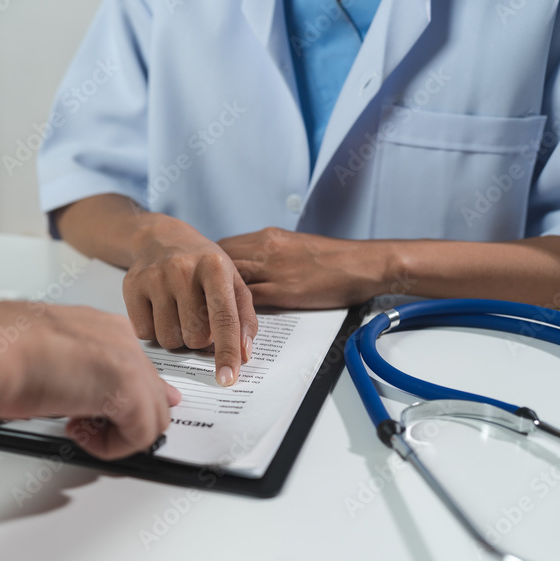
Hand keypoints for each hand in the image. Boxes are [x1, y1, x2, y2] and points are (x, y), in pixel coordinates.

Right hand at [0, 303, 180, 459]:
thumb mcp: (43, 360)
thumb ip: (76, 375)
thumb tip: (83, 403)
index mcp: (101, 327)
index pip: (136, 370)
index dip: (118, 401)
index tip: (94, 415)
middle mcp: (120, 339)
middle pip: (152, 394)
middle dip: (120, 419)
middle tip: (80, 423)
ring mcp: (128, 361)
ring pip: (154, 417)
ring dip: (116, 434)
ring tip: (75, 426)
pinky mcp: (128, 388)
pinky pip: (142, 435)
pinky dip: (111, 447)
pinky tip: (77, 431)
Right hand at [122, 214, 258, 386]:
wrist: (161, 239)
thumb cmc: (203, 266)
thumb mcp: (232, 282)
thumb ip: (244, 318)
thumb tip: (243, 355)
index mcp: (215, 266)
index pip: (224, 318)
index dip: (227, 352)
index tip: (227, 379)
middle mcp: (183, 269)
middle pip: (195, 336)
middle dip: (199, 338)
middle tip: (198, 318)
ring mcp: (154, 277)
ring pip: (169, 340)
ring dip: (177, 337)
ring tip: (179, 313)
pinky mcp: (131, 286)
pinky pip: (145, 334)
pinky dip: (155, 332)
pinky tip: (160, 311)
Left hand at [218, 228, 393, 307]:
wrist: (364, 263)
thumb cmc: (334, 259)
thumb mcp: (295, 246)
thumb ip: (269, 254)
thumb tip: (249, 266)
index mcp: (268, 236)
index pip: (223, 246)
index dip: (209, 264)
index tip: (201, 278)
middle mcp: (266, 248)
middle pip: (218, 263)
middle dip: (204, 281)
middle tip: (195, 299)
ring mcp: (273, 269)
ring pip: (229, 282)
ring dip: (214, 298)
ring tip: (204, 313)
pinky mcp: (284, 291)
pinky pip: (248, 302)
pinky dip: (234, 313)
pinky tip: (226, 324)